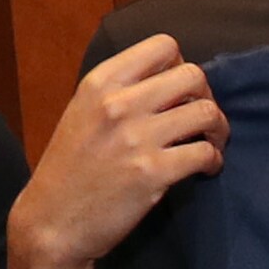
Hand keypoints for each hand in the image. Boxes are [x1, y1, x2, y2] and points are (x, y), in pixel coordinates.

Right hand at [13, 35, 223, 268]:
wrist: (51, 222)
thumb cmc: (69, 169)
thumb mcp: (82, 112)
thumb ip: (120, 91)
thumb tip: (170, 79)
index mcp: (100, 82)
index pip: (163, 46)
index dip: (181, 66)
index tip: (179, 91)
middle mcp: (118, 103)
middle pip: (194, 75)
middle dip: (206, 96)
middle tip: (201, 119)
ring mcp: (137, 138)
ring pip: (206, 113)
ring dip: (217, 129)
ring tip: (209, 143)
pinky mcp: (153, 172)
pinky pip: (206, 153)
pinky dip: (213, 161)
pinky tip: (204, 169)